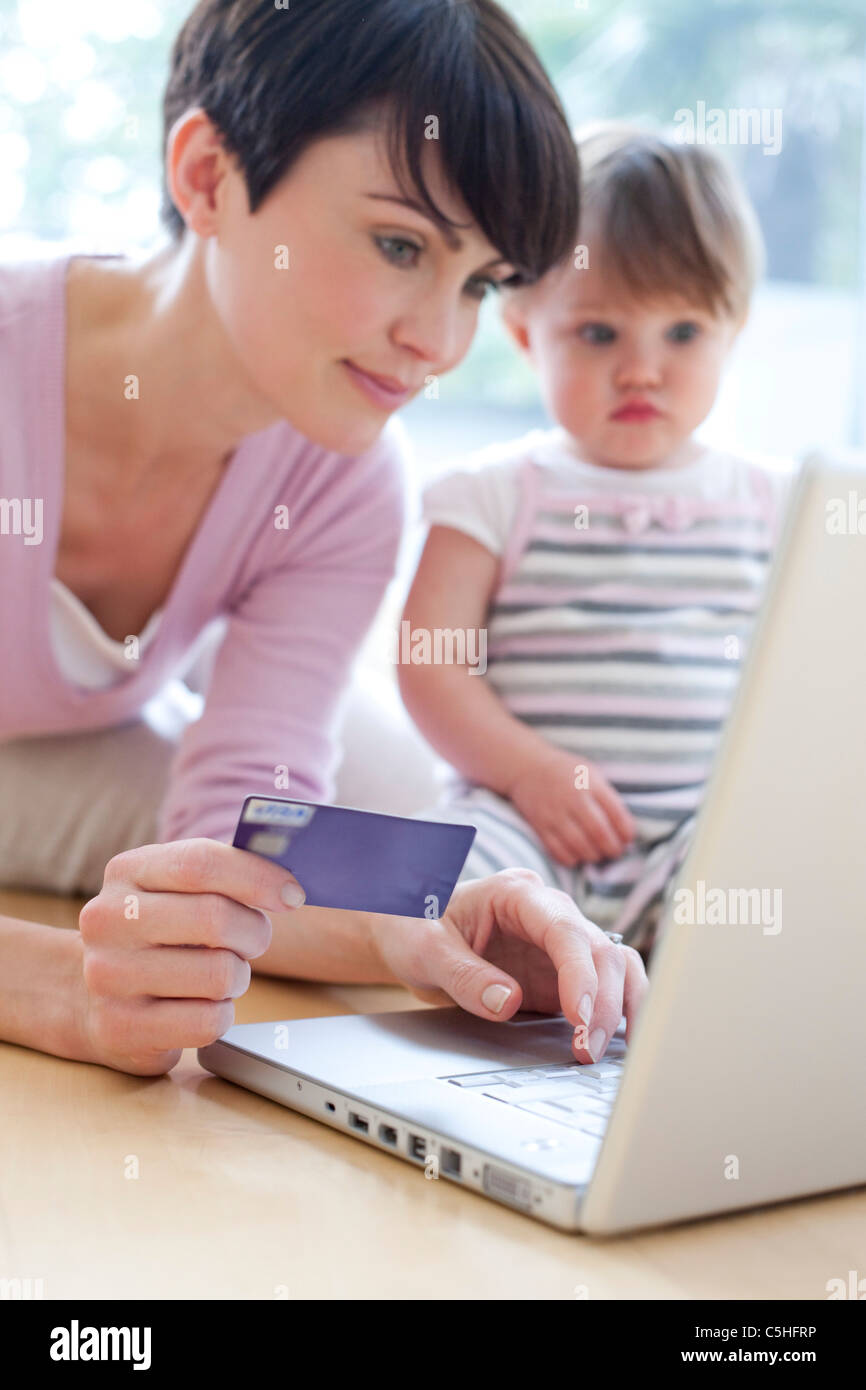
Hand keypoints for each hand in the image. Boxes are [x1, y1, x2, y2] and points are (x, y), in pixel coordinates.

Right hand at [75, 839, 305, 1076]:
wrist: (89, 996)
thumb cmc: (158, 934)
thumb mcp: (174, 889)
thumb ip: (224, 873)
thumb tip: (288, 883)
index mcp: (127, 871)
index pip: (201, 863)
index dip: (258, 877)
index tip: (292, 894)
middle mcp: (107, 920)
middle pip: (215, 919)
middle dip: (253, 932)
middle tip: (252, 941)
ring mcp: (108, 976)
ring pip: (219, 974)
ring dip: (237, 977)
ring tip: (218, 975)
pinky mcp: (120, 1028)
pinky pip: (208, 1021)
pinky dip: (220, 1014)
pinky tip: (199, 1006)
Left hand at [369, 868, 647, 1062]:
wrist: (409, 933)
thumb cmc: (415, 926)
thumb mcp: (426, 949)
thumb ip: (464, 975)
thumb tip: (507, 1002)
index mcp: (517, 894)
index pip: (565, 929)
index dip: (579, 973)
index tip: (578, 1016)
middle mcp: (548, 913)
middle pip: (600, 949)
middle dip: (601, 1002)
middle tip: (587, 1050)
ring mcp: (559, 944)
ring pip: (616, 964)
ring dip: (619, 1006)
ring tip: (602, 1050)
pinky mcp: (562, 973)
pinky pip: (607, 985)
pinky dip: (619, 1010)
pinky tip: (616, 1041)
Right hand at [507, 747, 636, 866]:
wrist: (527, 768)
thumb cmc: (566, 772)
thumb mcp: (590, 773)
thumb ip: (606, 796)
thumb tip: (624, 827)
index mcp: (590, 784)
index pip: (616, 813)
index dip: (626, 832)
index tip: (628, 838)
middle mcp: (572, 799)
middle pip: (599, 832)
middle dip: (612, 848)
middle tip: (615, 852)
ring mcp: (554, 813)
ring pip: (579, 845)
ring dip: (593, 855)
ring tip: (598, 854)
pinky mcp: (540, 826)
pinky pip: (558, 851)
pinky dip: (571, 859)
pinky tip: (577, 855)